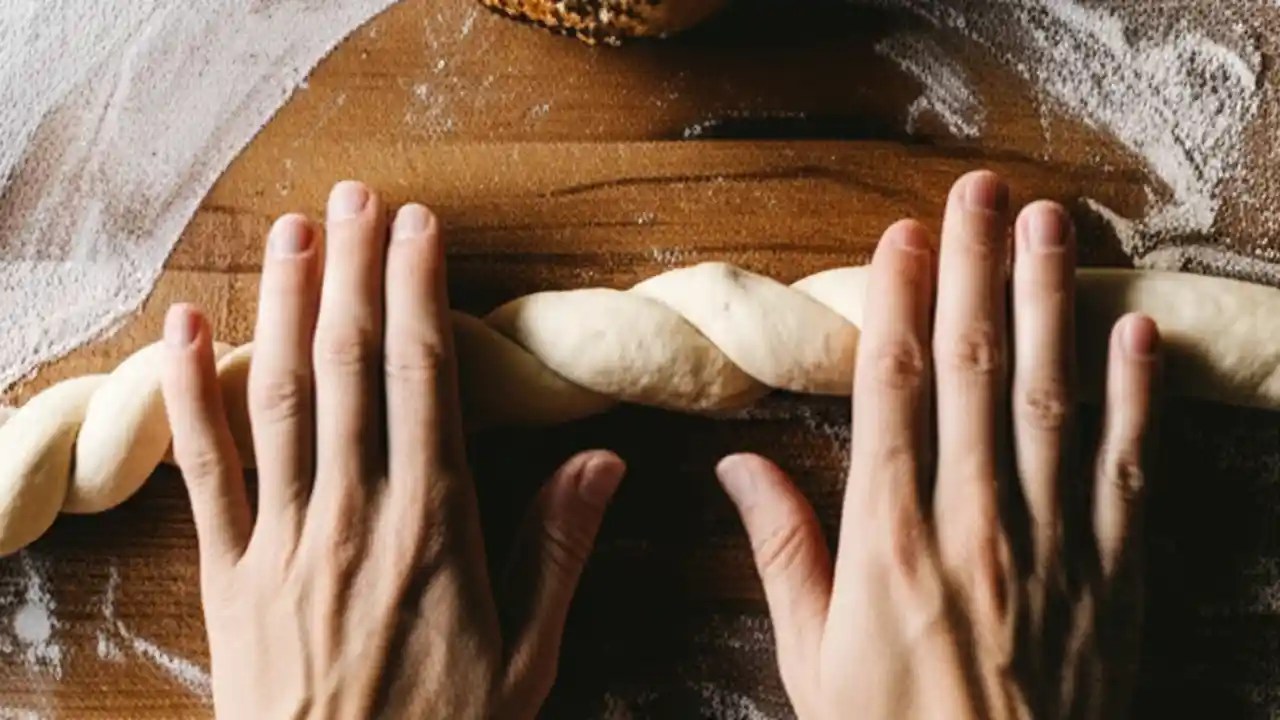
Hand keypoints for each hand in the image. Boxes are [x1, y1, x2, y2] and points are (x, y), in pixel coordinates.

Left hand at [161, 181, 624, 717]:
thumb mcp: (528, 655)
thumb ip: (558, 550)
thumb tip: (602, 461)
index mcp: (435, 527)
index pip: (426, 381)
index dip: (420, 294)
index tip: (419, 229)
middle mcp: (356, 515)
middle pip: (352, 368)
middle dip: (355, 273)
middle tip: (355, 197)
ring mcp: (284, 538)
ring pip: (279, 398)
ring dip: (286, 307)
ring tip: (291, 233)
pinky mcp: (229, 571)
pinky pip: (205, 469)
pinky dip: (188, 394)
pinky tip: (185, 328)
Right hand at [718, 171, 1158, 718]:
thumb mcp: (810, 660)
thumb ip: (783, 554)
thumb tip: (739, 467)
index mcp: (886, 542)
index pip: (891, 392)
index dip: (898, 302)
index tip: (902, 236)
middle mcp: (970, 525)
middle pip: (971, 371)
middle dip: (975, 270)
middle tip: (980, 190)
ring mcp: (1051, 545)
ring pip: (1048, 398)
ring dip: (1050, 302)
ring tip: (1051, 225)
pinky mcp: (1114, 574)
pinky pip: (1128, 469)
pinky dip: (1135, 396)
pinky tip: (1134, 332)